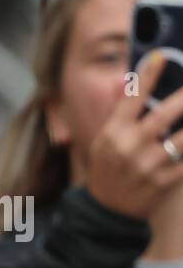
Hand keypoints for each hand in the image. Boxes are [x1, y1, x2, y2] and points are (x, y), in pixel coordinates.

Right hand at [86, 50, 182, 218]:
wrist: (107, 210)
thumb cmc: (108, 169)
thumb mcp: (103, 141)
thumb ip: (118, 113)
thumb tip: (124, 82)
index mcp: (112, 134)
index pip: (130, 99)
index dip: (146, 76)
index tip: (159, 57)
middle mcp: (129, 148)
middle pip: (164, 115)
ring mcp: (148, 166)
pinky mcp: (164, 181)